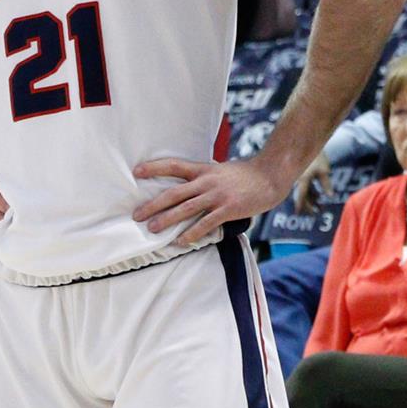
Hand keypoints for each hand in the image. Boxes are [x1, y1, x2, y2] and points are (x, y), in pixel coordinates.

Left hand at [132, 156, 288, 246]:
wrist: (270, 176)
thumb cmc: (245, 174)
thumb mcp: (220, 170)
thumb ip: (204, 176)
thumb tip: (189, 182)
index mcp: (203, 169)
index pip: (173, 166)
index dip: (154, 167)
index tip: (136, 172)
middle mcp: (206, 181)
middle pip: (173, 192)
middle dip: (153, 204)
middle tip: (136, 215)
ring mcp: (217, 196)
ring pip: (186, 208)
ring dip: (167, 219)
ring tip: (152, 228)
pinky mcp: (228, 209)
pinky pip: (206, 223)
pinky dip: (192, 233)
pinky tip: (181, 241)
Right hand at [292, 152, 331, 212]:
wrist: (309, 141)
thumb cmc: (317, 156)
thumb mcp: (323, 170)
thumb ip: (326, 184)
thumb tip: (330, 196)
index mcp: (302, 179)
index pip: (300, 195)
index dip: (299, 205)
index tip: (297, 213)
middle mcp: (299, 179)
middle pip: (302, 195)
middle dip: (309, 205)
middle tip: (317, 212)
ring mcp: (301, 175)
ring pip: (305, 191)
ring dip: (312, 199)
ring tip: (320, 207)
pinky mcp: (304, 172)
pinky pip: (306, 186)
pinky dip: (312, 192)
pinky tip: (319, 196)